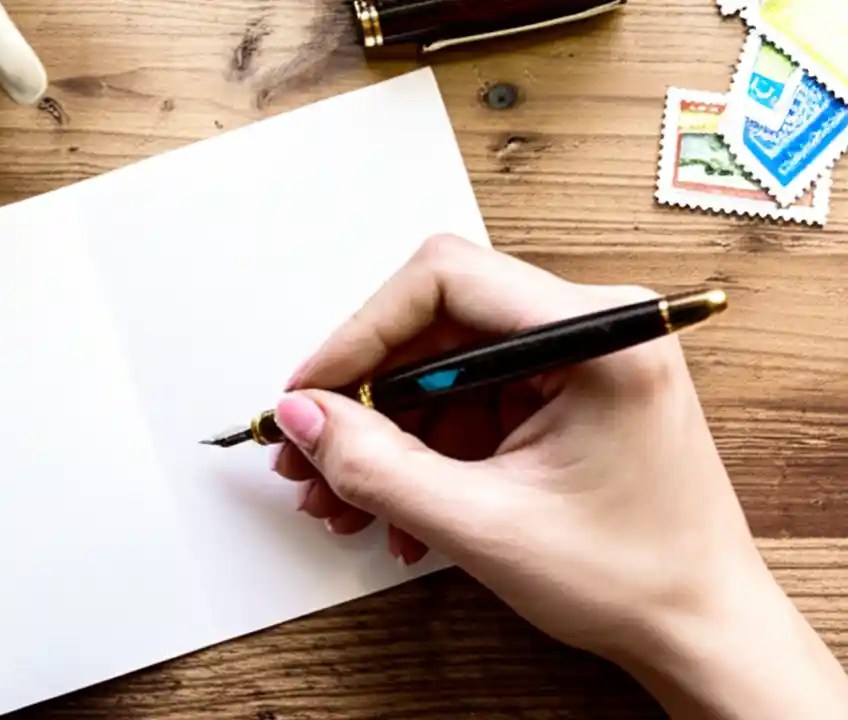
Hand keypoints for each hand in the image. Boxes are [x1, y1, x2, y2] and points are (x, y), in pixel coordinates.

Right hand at [271, 235, 847, 716]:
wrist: (695, 628)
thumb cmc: (635, 577)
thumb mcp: (484, 525)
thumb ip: (378, 467)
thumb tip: (303, 417)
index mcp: (596, 335)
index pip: (445, 279)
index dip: (361, 331)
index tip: (312, 390)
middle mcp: (588, 328)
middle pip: (432, 324)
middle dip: (362, 395)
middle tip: (311, 450)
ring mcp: (573, 360)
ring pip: (437, 368)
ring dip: (381, 433)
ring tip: (342, 496)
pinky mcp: (556, 394)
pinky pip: (460, 403)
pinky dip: (417, 452)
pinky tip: (392, 508)